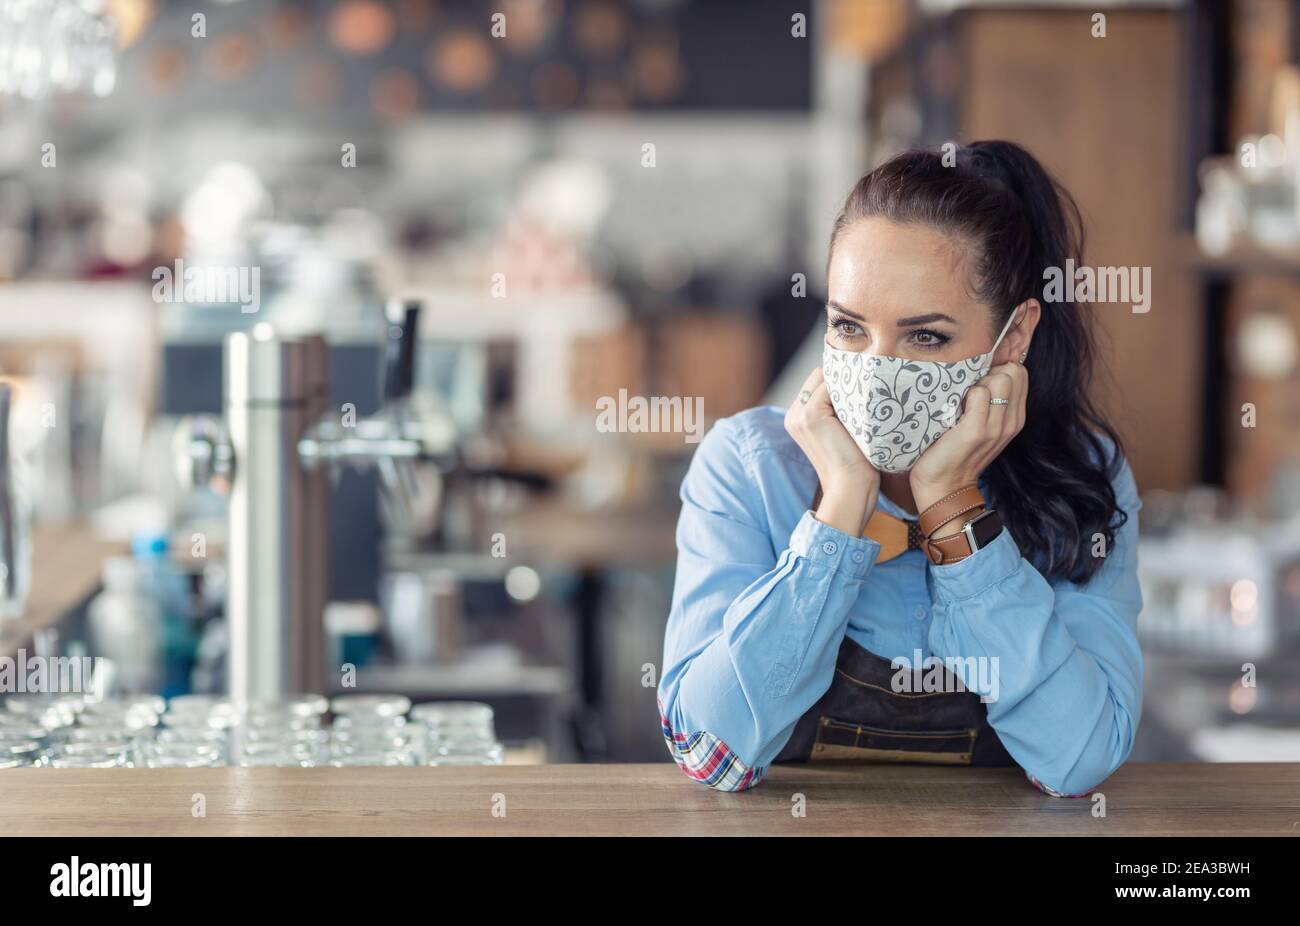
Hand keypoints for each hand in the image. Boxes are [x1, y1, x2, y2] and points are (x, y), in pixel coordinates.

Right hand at [785, 367, 879, 534]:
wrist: (850, 489)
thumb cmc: (855, 465)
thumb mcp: (845, 431)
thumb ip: (841, 409)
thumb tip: (860, 384)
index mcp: (797, 418)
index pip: (818, 382)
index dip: (841, 381)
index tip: (866, 384)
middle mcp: (793, 414)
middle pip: (820, 376)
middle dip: (844, 378)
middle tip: (871, 385)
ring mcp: (799, 414)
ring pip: (826, 377)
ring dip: (848, 382)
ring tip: (870, 393)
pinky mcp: (810, 415)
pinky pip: (831, 385)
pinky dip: (850, 390)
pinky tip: (866, 402)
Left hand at [909, 361, 1026, 513]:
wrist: (943, 485)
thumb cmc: (956, 449)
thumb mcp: (983, 424)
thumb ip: (992, 399)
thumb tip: (986, 366)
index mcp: (1015, 418)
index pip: (1019, 372)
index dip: (997, 370)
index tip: (979, 384)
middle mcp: (1011, 422)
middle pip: (1012, 371)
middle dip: (989, 374)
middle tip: (970, 394)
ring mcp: (996, 427)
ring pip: (998, 379)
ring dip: (977, 384)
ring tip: (962, 404)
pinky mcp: (976, 431)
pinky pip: (978, 393)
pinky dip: (964, 396)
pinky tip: (954, 412)